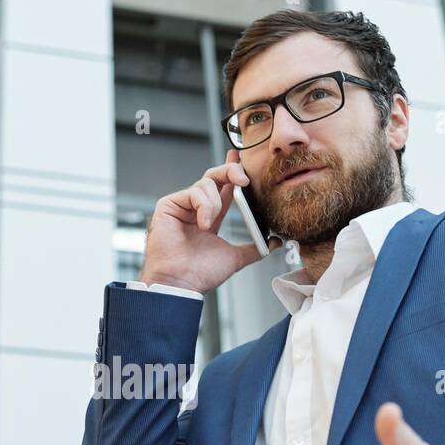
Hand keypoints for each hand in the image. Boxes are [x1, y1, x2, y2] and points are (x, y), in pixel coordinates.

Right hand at [141, 148, 280, 293]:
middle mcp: (195, 209)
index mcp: (210, 217)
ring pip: (205, 184)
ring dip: (214, 203)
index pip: (224, 188)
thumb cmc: (200, 274)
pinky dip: (203, 206)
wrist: (181, 284)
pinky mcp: (168, 205)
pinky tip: (202, 225)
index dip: (233, 172)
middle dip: (230, 172)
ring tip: (209, 225)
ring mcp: (181, 206)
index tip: (241, 160)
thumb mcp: (235, 258)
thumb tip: (276, 243)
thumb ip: (255, 248)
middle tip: (243, 179)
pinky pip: (192, 192)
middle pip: (214, 177)